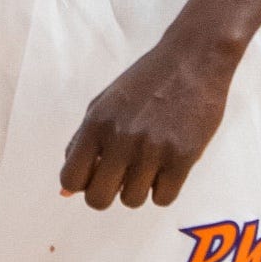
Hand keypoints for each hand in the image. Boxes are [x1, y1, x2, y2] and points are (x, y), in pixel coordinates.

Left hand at [59, 0, 260, 211]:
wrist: (193, 60)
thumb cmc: (146, 81)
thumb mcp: (104, 103)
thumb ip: (82, 143)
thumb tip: (66, 189)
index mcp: (97, 123)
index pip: (71, 178)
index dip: (81, 184)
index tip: (95, 175)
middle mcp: (121, 138)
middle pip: (98, 199)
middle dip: (107, 193)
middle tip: (120, 177)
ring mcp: (153, 150)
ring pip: (132, 201)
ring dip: (138, 189)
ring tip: (148, 164)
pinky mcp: (183, 157)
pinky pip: (163, 198)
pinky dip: (163, 189)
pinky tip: (166, 167)